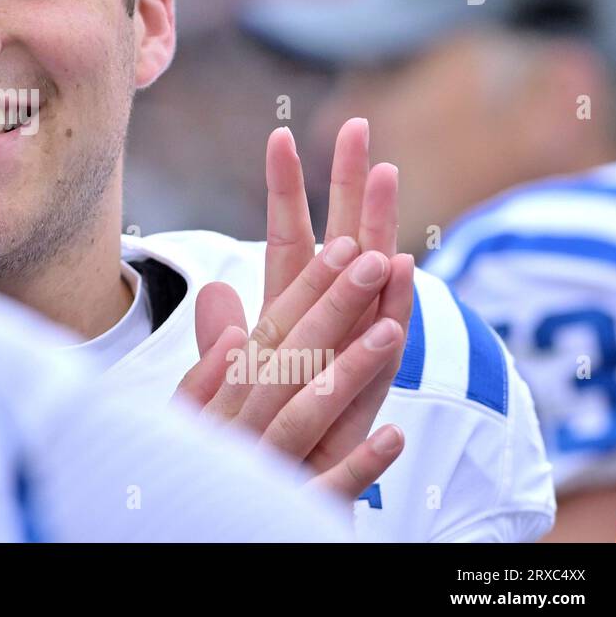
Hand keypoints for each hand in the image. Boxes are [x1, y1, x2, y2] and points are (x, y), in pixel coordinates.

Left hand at [175, 119, 414, 497]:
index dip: (285, 190)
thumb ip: (231, 336)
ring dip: (379, 225)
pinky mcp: (369, 387)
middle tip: (358, 125)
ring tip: (386, 174)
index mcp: (296, 310)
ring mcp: (356, 346)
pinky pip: (385, 340)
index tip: (277, 136)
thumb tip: (214, 289)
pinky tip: (401, 266)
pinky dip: (393, 301)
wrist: (289, 491)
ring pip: (371, 276)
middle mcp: (334, 318)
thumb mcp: (241, 378)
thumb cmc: (268, 430)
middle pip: (343, 237)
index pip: (290, 237)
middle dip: (348, 183)